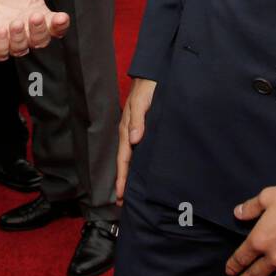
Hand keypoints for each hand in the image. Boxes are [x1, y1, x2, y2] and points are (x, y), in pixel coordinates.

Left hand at [0, 0, 72, 59]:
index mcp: (41, 17)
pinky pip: (0, 52)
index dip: (60, 24)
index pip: (56, 27)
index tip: (62, 16)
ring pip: (21, 48)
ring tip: (16, 22)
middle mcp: (28, 32)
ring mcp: (11, 40)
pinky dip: (2, 44)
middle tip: (35, 16)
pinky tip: (1, 30)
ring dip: (20, 37)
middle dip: (39, 30)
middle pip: (40, 40)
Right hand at [115, 77, 155, 203]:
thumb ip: (138, 119)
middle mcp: (131, 131)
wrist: (155, 72)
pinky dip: (137, 162)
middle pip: (125, 161)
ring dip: (129, 174)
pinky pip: (138, 149)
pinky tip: (140, 170)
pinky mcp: (145, 128)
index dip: (122, 176)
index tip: (121, 194)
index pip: (124, 157)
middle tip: (122, 203)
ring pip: (131, 157)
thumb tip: (134, 140)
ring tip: (128, 192)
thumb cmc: (148, 85)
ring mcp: (137, 130)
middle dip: (123, 180)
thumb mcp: (142, 100)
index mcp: (128, 127)